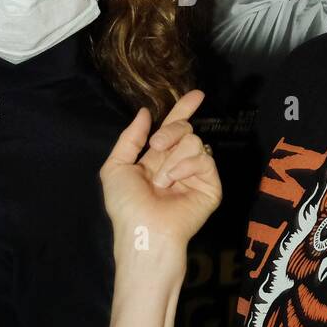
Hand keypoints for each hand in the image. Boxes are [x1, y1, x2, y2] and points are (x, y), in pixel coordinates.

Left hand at [99, 90, 221, 261]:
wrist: (143, 231)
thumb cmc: (127, 205)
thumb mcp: (116, 167)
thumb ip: (130, 137)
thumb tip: (146, 112)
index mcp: (158, 159)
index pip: (174, 128)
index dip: (184, 110)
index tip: (197, 95)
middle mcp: (179, 164)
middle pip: (185, 128)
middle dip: (169, 131)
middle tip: (157, 147)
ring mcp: (196, 174)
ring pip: (194, 140)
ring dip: (172, 158)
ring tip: (162, 181)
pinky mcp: (211, 185)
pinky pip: (204, 158)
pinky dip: (184, 167)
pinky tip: (174, 182)